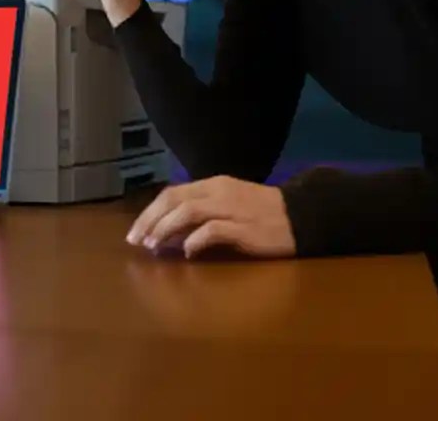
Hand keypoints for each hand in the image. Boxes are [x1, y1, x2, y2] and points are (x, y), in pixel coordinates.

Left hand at [125, 175, 296, 259]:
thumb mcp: (229, 204)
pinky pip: (212, 231)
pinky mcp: (245, 228)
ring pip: (187, 212)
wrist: (301, 216)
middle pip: (173, 200)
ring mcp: (232, 208)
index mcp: (213, 185)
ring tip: (154, 247)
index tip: (136, 232)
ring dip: (166, 229)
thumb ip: (201, 213)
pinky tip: (188, 254)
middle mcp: (219, 192)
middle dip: (150, 221)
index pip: (171, 193)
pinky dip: (194, 241)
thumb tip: (170, 233)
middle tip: (136, 242)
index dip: (150, 212)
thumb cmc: (262, 213)